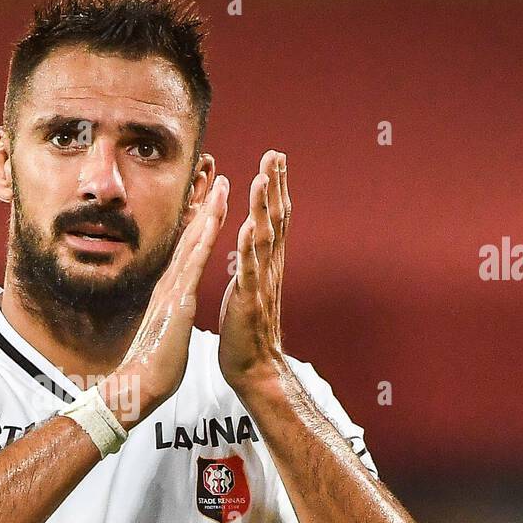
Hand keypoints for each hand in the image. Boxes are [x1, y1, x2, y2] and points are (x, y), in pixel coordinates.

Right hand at [100, 173, 229, 429]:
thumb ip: (167, 314)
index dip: (198, 221)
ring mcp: (174, 289)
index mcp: (169, 290)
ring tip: (220, 184)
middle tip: (213, 174)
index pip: (187, 248)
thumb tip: (170, 308)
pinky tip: (215, 219)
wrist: (140, 384)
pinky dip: (205, 238)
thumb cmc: (153, 365)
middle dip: (203, 204)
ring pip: (194, 242)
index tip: (208, 196)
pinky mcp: (180, 301)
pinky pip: (195, 264)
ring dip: (208, 212)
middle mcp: (170, 283)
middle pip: (190, 236)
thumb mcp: (165, 330)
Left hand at [219, 150, 289, 388]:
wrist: (253, 367)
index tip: (275, 159)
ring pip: (264, 240)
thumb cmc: (246, 329)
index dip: (275, 188)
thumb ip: (252, 261)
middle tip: (275, 155)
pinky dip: (249, 249)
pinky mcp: (248, 302)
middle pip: (276, 220)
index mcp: (266, 264)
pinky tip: (249, 228)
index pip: (274, 219)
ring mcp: (260, 284)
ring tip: (261, 179)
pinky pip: (249, 272)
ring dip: (263, 208)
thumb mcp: (248, 286)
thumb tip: (252, 239)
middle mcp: (269, 269)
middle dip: (275, 186)